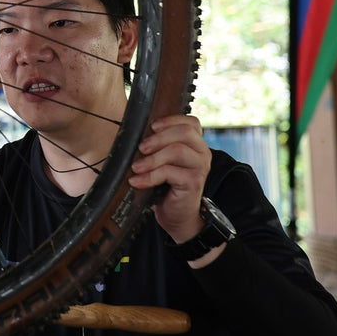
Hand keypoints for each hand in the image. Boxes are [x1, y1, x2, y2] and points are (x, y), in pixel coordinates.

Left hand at [128, 114, 211, 242]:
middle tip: (141, 148)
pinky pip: (170, 172)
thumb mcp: (162, 161)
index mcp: (195, 143)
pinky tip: (137, 181)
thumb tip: (134, 136)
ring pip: (177, 151)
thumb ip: (157, 147)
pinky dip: (150, 176)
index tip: (152, 127)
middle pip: (184, 133)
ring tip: (136, 168)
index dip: (171, 120)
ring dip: (152, 158)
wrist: (177, 215)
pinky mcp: (194, 182)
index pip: (190, 122)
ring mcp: (200, 167)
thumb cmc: (167, 185)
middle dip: (158, 138)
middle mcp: (202, 153)